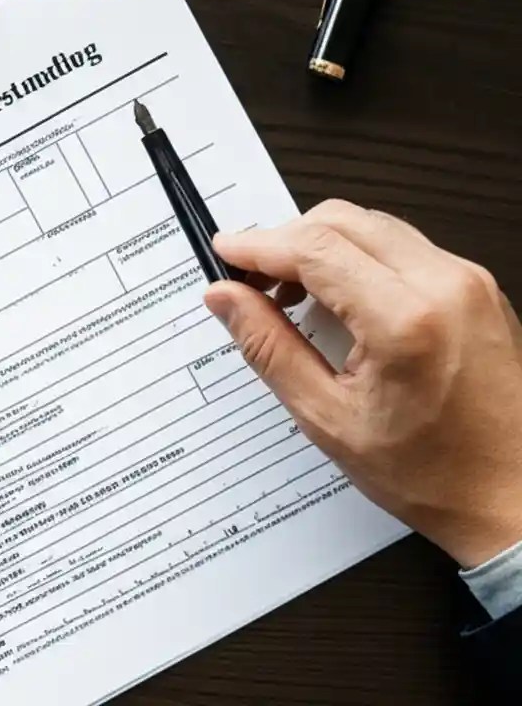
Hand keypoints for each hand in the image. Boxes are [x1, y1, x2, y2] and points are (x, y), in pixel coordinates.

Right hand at [205, 200, 521, 568]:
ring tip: (288, 293)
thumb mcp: (328, 418)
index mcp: (405, 320)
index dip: (258, 246)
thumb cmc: (433, 472)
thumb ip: (269, 348)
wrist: (513, 494)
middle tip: (248, 278)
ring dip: (321, 246)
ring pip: (373, 227)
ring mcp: (468, 281)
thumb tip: (226, 299)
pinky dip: (357, 257)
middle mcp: (444, 285)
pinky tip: (335, 298)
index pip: (315, 249)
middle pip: (343, 221)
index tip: (224, 254)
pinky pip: (404, 247)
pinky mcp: (477, 288)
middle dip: (285, 240)